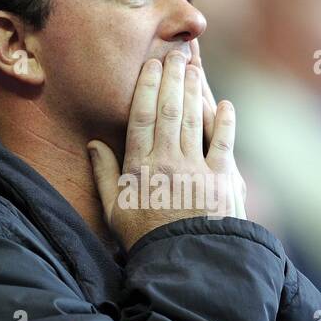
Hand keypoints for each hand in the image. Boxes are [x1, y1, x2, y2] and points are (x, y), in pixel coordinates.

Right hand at [89, 46, 247, 249]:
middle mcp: (168, 163)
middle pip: (170, 110)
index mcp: (140, 168)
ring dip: (195, 91)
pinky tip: (225, 105)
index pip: (143, 117)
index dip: (148, 87)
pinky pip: (225, 144)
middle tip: (176, 55)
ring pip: (195, 120)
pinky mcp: (223, 181)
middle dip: (173, 78)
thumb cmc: (146, 241)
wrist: (185, 265)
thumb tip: (94, 144)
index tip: (151, 66)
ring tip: (194, 68)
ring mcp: (197, 170)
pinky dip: (226, 122)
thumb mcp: (115, 212)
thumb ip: (105, 175)